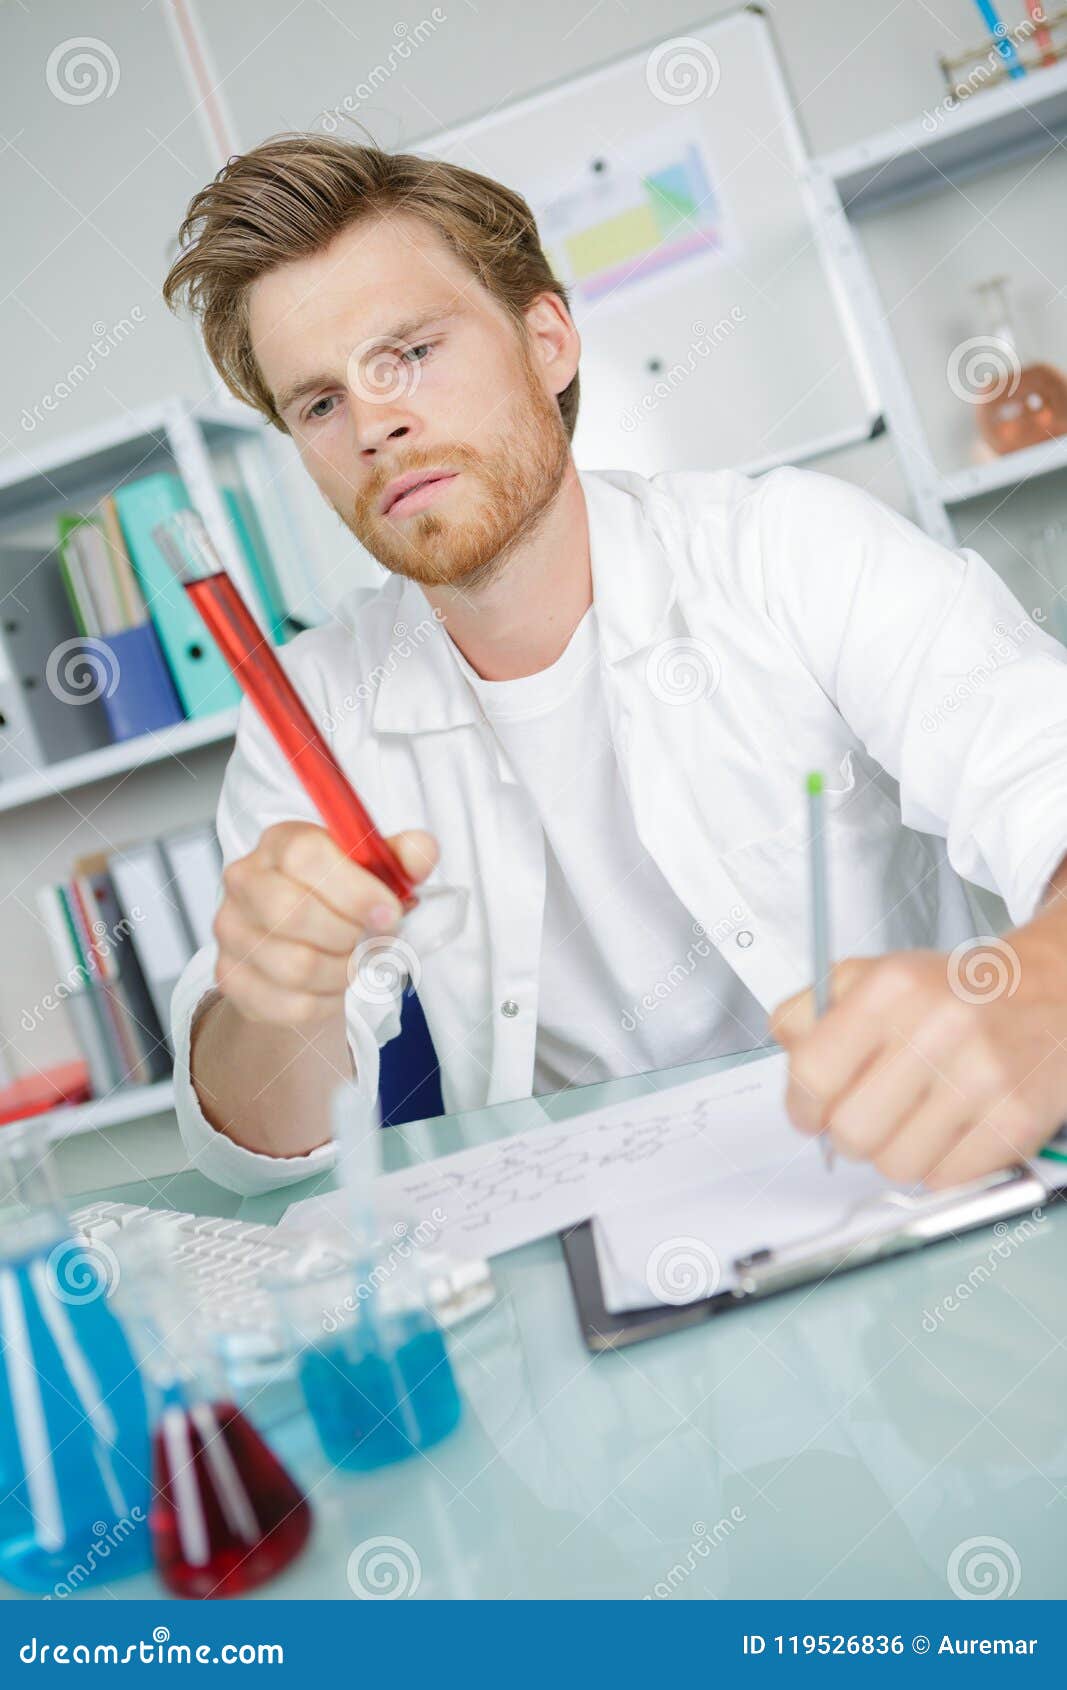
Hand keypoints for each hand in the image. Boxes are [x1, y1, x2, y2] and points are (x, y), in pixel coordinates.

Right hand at [213, 821, 437, 1026]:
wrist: (303, 943)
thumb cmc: (340, 898)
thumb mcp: (375, 870)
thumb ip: (401, 858)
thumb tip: (422, 850)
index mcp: (280, 842)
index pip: (306, 856)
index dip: (356, 890)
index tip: (389, 912)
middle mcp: (244, 880)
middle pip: (293, 912)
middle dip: (349, 935)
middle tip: (371, 940)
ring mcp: (231, 930)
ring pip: (296, 966)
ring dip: (342, 972)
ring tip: (353, 961)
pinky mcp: (231, 977)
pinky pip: (289, 1004)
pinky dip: (325, 1003)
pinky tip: (331, 986)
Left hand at [769, 934, 1066, 1187]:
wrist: (1047, 993)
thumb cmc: (953, 994)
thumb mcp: (875, 977)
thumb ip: (814, 1011)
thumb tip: (787, 1049)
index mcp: (892, 987)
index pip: (811, 1071)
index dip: (800, 1105)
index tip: (807, 1113)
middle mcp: (938, 1025)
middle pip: (849, 1130)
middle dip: (848, 1134)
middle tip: (865, 1118)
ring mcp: (981, 1075)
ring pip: (895, 1165)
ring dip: (895, 1152)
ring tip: (914, 1119)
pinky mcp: (1016, 1120)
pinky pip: (944, 1178)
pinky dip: (939, 1164)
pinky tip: (951, 1129)